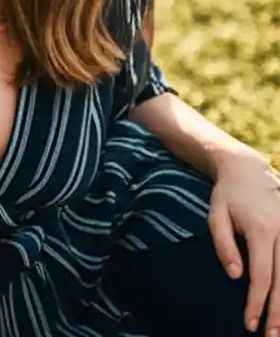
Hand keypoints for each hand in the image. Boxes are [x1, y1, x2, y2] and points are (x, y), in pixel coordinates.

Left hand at [209, 149, 279, 334]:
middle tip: (272, 336)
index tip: (248, 323)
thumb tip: (236, 276)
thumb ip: (224, 246)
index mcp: (263, 230)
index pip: (261, 276)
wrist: (248, 169)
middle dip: (278, 312)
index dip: (255, 302)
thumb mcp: (216, 216)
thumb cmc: (227, 195)